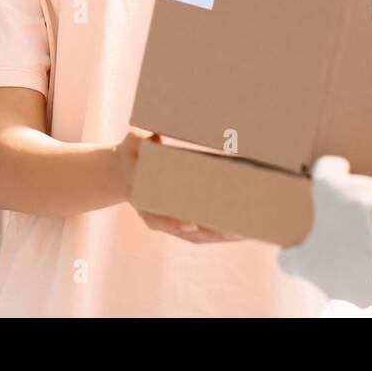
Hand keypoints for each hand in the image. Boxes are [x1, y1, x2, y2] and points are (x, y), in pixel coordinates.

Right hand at [112, 129, 242, 243]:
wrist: (124, 171)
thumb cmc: (132, 153)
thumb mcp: (132, 143)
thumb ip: (140, 139)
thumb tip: (155, 134)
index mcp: (142, 201)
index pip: (158, 217)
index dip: (173, 222)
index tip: (191, 224)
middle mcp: (157, 217)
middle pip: (187, 230)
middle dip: (211, 231)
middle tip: (236, 229)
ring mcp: (170, 222)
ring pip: (198, 235)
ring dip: (221, 236)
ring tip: (247, 232)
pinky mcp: (181, 222)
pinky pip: (202, 233)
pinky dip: (220, 234)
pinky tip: (240, 231)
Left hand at [278, 155, 371, 306]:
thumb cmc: (357, 212)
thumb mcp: (330, 181)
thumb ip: (324, 170)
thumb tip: (333, 165)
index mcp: (309, 266)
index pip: (288, 263)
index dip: (292, 248)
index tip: (301, 236)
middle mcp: (335, 288)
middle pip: (327, 268)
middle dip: (334, 247)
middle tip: (343, 223)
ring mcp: (367, 293)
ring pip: (358, 274)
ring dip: (362, 256)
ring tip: (371, 228)